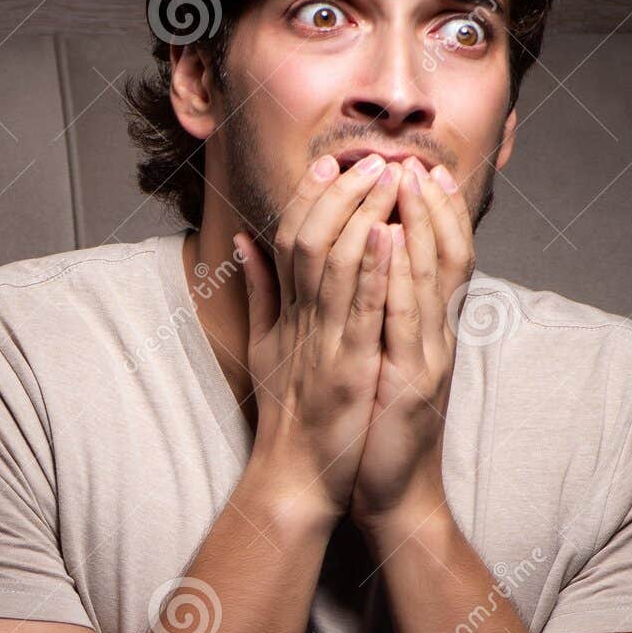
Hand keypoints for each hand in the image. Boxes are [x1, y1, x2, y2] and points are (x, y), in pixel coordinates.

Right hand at [234, 153, 399, 529]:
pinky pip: (359, 311)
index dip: (310, 198)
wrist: (295, 476)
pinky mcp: (348, 368)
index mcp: (289, 313)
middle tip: (366, 156)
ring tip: (385, 176)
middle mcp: (302, 320)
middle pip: (311, 239)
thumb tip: (243, 241)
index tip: (328, 163)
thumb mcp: (267, 346)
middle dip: (339, 194)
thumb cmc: (289, 416)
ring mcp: (324, 343)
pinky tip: (388, 235)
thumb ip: (259, 292)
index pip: (292, 240)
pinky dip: (371, 271)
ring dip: (361, 215)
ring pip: (335, 265)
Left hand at [350, 156, 476, 536]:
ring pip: (430, 278)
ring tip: (407, 180)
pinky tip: (387, 241)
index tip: (422, 171)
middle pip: (446, 257)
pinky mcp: (410, 380)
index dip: (437, 214)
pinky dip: (397, 276)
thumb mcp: (378, 364)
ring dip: (420, 225)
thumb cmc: (378, 428)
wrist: (390, 493)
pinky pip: (403, 319)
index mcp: (426, 331)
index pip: (442, 259)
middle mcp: (435, 337)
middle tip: (419, 161)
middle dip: (433, 206)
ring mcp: (426, 357)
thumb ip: (373, 319)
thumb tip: (362, 279)